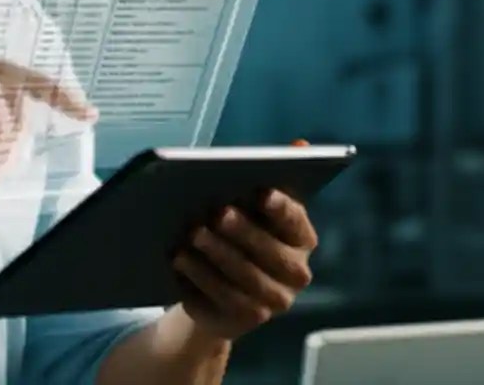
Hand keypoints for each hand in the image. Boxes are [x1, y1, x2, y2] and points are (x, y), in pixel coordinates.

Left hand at [172, 189, 317, 341]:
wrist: (223, 290)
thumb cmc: (237, 237)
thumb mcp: (246, 215)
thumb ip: (248, 195)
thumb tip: (252, 163)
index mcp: (301, 239)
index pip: (295, 222)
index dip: (280, 208)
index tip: (263, 193)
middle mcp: (296, 273)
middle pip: (272, 253)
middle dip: (244, 232)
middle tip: (220, 214)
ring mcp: (274, 301)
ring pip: (246, 278)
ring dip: (218, 254)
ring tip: (194, 235)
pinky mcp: (246, 319)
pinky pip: (224, 299)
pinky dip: (200, 277)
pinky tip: (182, 260)